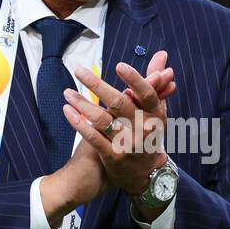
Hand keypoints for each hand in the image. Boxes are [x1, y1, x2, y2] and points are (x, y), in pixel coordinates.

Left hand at [40, 60, 174, 226]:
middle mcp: (142, 129)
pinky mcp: (113, 157)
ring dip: (82, 104)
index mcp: (155, 114)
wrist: (147, 173)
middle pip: (119, 103)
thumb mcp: (156, 109)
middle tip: (79, 71)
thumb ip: (156, 81)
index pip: (147, 94)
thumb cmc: (149, 133)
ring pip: (103, 120)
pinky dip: (79, 123)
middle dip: (97, 85)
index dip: (134, 79)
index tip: (118, 66)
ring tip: (67, 92)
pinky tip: (68, 111)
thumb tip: (162, 55)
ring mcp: (127, 144)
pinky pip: (93, 137)